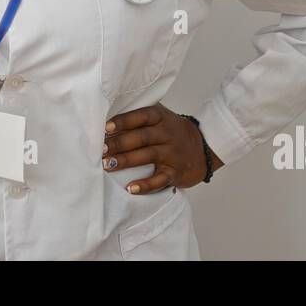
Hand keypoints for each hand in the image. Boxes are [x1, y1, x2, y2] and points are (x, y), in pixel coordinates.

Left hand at [103, 103, 224, 192]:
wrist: (204, 148)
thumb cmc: (172, 132)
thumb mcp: (161, 118)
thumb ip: (139, 116)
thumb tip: (106, 121)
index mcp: (161, 118)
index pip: (141, 116)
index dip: (124, 121)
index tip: (106, 127)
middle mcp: (167, 134)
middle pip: (142, 137)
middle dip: (120, 143)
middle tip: (101, 149)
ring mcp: (173, 154)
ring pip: (148, 156)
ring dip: (126, 161)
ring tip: (107, 165)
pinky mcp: (176, 173)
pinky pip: (160, 180)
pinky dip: (146, 185)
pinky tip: (131, 188)